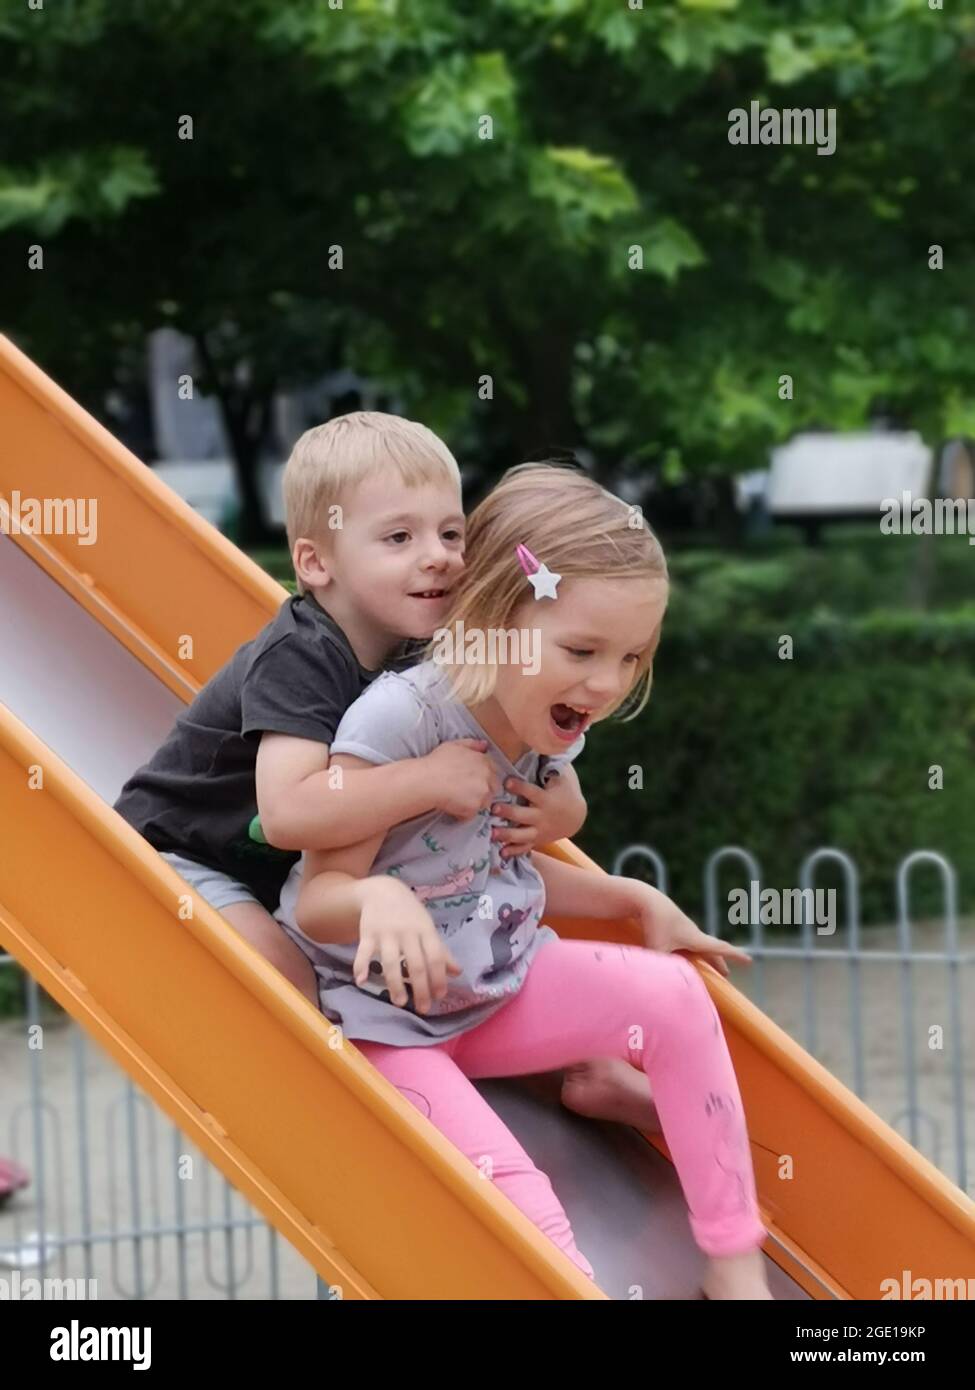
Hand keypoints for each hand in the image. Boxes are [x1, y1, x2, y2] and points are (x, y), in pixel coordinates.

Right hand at [353, 877, 461, 1012]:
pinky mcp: (367, 933)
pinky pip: (363, 952)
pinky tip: (362, 982)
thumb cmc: (410, 914)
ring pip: (391, 961)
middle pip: (415, 963)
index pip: (435, 957)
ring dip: (395, 983)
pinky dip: (361, 966)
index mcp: (425, 931)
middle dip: (420, 988)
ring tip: (399, 1002)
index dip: (439, 977)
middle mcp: (407, 932)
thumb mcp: (427, 928)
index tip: (439, 996)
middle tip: (423, 1008)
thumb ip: (441, 951)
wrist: (382, 891)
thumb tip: (457, 973)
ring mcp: (386, 933)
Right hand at [424, 739, 498, 820]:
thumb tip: (484, 745)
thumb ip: (471, 744)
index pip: (493, 771)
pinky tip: (452, 807)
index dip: (482, 777)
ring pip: (484, 802)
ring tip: (457, 800)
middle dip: (482, 790)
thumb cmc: (437, 762)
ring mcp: (483, 793)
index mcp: (483, 761)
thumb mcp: (454, 745)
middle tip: (465, 792)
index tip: (472, 781)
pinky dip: (463, 813)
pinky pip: (472, 813)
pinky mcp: (475, 807)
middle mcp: (487, 776)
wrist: (427, 780)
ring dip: (474, 802)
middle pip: (493, 788)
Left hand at [491, 771, 584, 858]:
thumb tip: (539, 745)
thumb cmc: (564, 790)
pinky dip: (514, 851)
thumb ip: (550, 764)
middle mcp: (542, 816)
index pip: (532, 792)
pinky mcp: (536, 840)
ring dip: (507, 835)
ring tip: (493, 833)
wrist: (575, 817)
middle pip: (524, 815)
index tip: (507, 781)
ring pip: (522, 835)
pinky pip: (524, 848)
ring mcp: (539, 830)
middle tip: (494, 808)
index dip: (520, 787)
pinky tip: (501, 852)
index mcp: (547, 799)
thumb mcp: (562, 776)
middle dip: (510, 812)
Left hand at [627, 881, 751, 977]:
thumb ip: (662, 970)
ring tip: (707, 964)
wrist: (646, 899)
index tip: (749, 960)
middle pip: (711, 949)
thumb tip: (662, 988)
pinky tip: (683, 950)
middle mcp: (693, 933)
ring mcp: (683, 926)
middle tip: (726, 973)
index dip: (735, 955)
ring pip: (699, 944)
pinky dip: (692, 948)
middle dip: (718, 961)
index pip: (720, 949)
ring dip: (706, 954)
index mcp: (696, 939)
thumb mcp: (659, 951)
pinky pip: (688, 939)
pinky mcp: (673, 923)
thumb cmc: (654, 925)